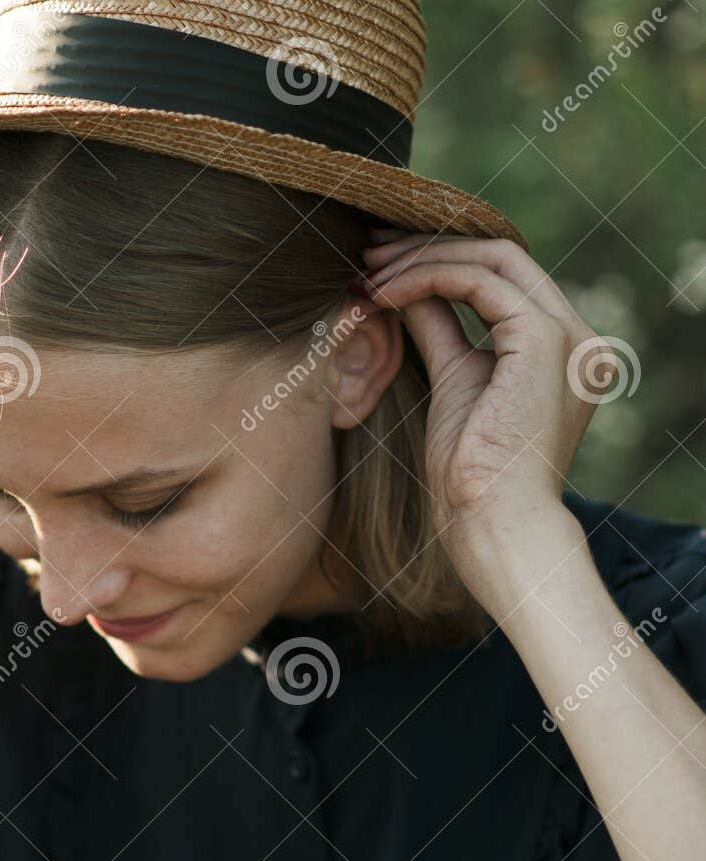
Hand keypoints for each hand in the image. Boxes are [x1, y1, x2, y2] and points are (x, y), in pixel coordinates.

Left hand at [362, 227, 618, 602]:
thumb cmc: (470, 481)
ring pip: (492, 259)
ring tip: (368, 274)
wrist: (491, 527)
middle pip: (503, 256)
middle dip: (430, 248)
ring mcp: (569, 336)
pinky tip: (384, 294)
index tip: (386, 267)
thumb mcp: (454, 386)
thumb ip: (442, 332)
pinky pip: (478, 282)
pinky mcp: (545, 340)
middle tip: (369, 252)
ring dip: (421, 261)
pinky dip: (427, 279)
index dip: (444, 261)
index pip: (507, 278)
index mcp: (565, 353)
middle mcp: (579, 338)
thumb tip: (411, 288)